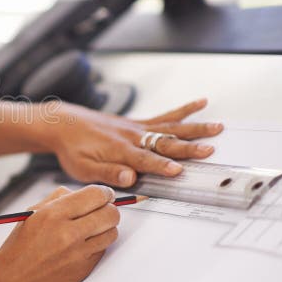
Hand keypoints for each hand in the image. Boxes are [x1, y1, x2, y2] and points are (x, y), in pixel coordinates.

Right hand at [0, 185, 118, 281]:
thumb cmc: (17, 249)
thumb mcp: (30, 215)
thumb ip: (56, 200)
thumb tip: (78, 193)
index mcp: (53, 214)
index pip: (95, 195)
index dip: (104, 193)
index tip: (104, 195)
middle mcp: (68, 233)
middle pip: (110, 213)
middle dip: (109, 209)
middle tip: (103, 210)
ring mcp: (78, 253)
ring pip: (112, 232)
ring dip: (107, 228)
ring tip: (94, 228)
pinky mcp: (84, 269)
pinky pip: (103, 250)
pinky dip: (98, 244)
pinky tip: (84, 243)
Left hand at [36, 98, 223, 186]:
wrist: (63, 124)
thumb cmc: (73, 149)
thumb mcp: (83, 168)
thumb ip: (107, 173)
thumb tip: (130, 178)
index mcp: (119, 150)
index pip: (144, 160)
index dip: (161, 166)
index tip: (178, 171)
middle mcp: (131, 136)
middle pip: (164, 143)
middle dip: (187, 148)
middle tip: (209, 150)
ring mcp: (136, 127)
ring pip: (170, 127)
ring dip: (194, 128)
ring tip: (218, 127)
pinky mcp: (137, 123)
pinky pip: (164, 116)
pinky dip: (183, 110)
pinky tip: (201, 104)